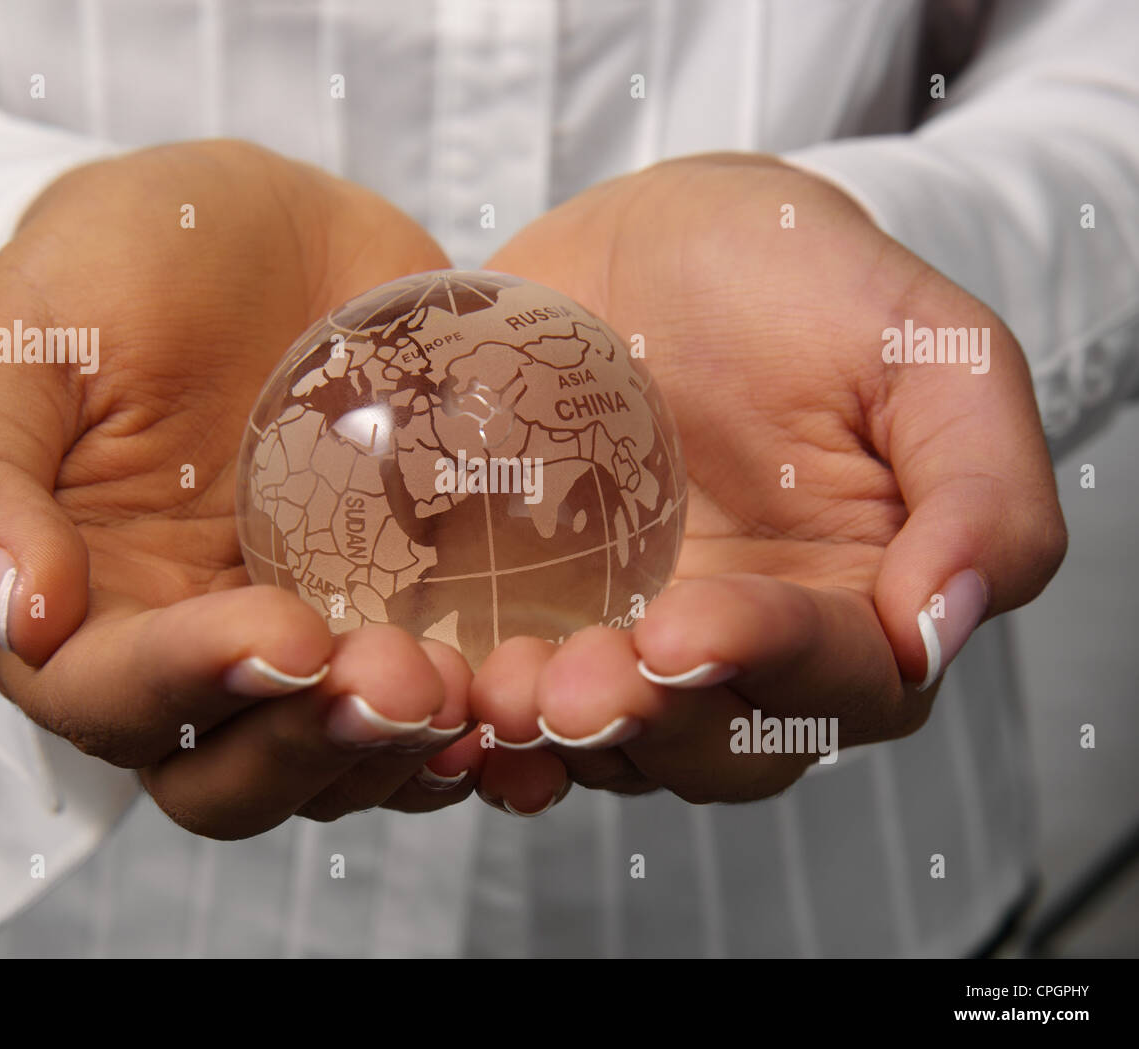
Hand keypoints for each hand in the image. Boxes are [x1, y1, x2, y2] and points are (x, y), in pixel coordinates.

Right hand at [0, 141, 482, 836]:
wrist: (269, 228)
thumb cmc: (122, 264)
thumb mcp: (16, 340)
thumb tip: (20, 617)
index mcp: (85, 602)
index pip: (110, 701)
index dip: (189, 688)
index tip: (283, 636)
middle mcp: (190, 646)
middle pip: (228, 777)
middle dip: (308, 749)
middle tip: (396, 681)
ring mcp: (305, 635)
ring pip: (332, 763)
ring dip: (394, 749)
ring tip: (458, 686)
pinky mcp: (397, 610)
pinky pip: (428, 709)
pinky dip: (465, 726)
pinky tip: (505, 690)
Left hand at [468, 154, 1066, 811]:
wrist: (655, 243)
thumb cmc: (800, 280)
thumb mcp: (927, 346)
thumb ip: (981, 485)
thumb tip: (946, 625)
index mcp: (863, 598)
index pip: (842, 678)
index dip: (768, 663)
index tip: (685, 625)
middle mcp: (754, 648)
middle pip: (724, 745)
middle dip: (652, 726)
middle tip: (575, 685)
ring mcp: (642, 639)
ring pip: (619, 742)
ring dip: (560, 736)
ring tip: (502, 692)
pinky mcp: (548, 617)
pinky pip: (523, 700)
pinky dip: (488, 723)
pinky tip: (450, 707)